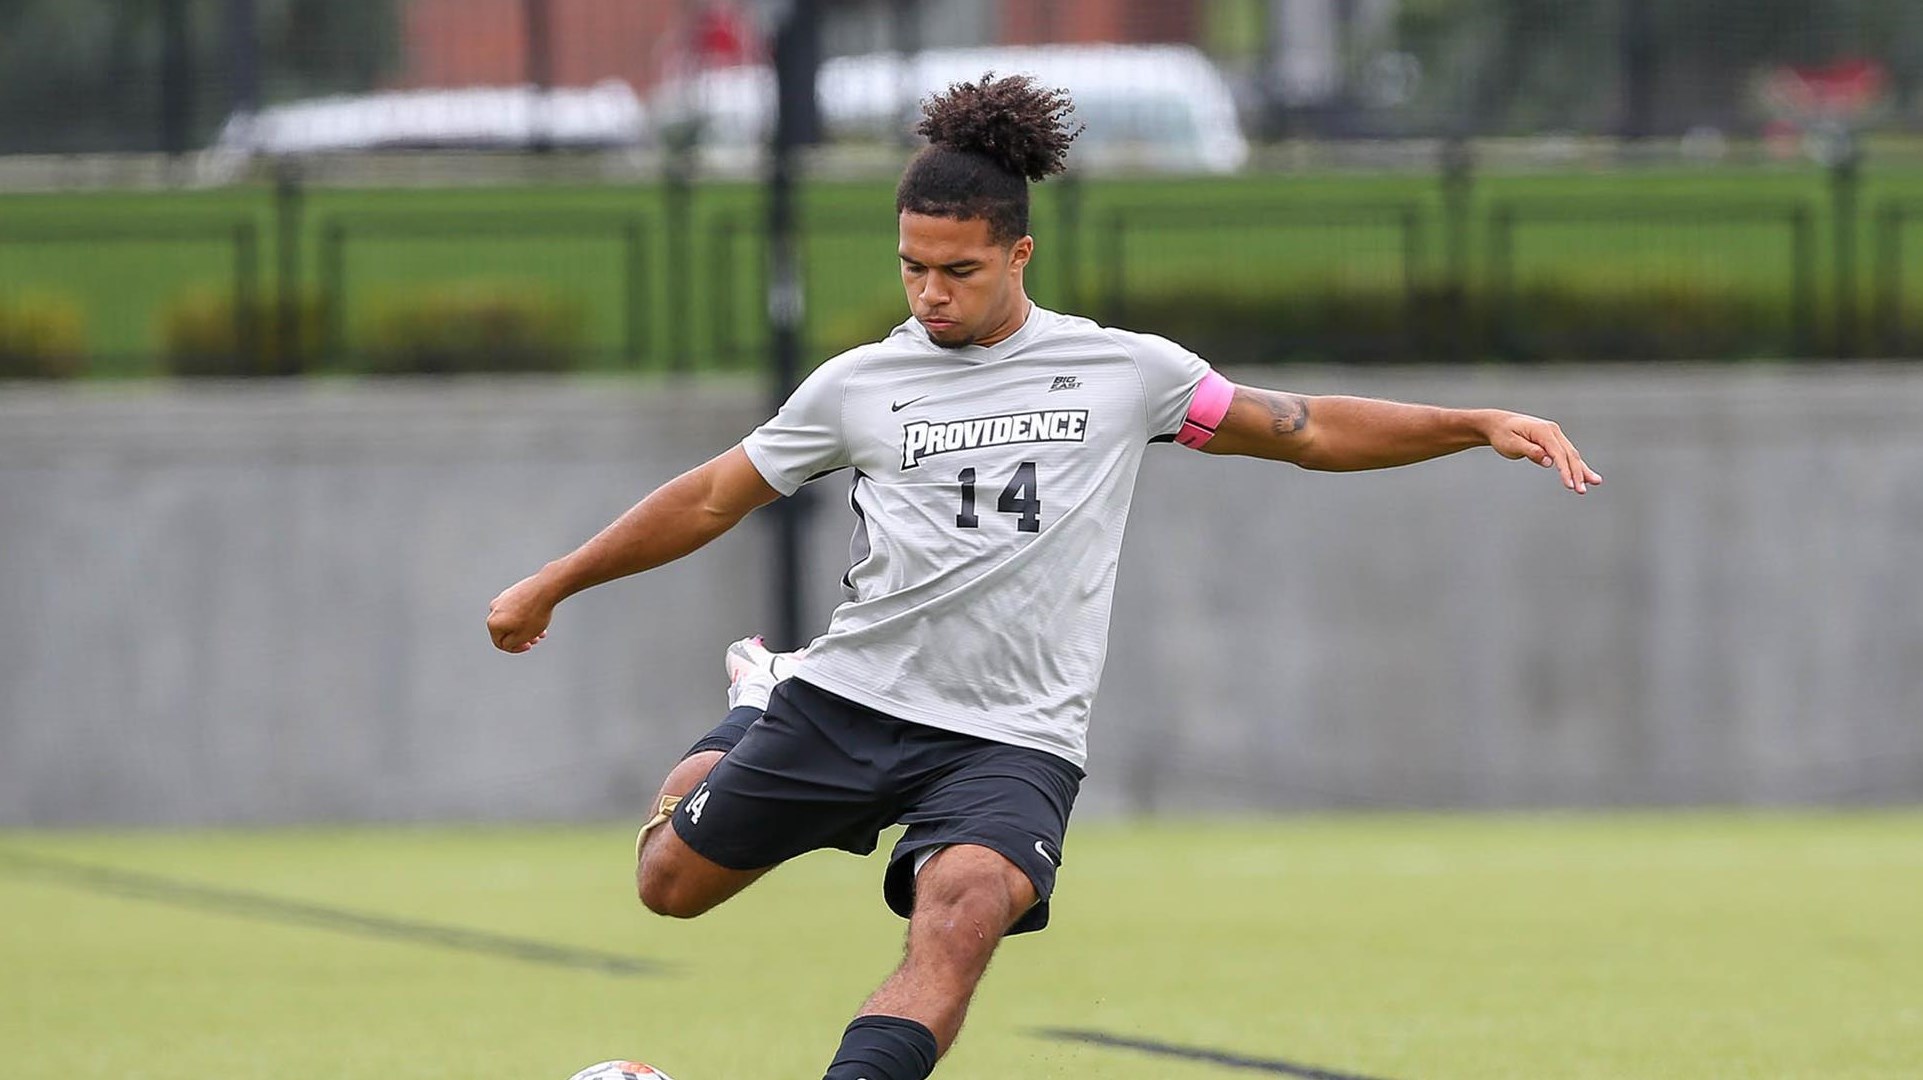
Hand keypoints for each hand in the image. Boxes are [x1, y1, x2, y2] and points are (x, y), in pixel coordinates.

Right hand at [487, 572, 558, 652]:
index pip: (500, 643)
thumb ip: (510, 644)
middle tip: (536, 639)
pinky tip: (540, 617)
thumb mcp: (522, 637)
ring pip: (514, 619)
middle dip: (522, 637)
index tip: (528, 645)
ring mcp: (503, 598)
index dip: (515, 648)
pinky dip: (528, 615)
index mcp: (492, 623)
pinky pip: (518, 608)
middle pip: (507, 629)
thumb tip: (505, 642)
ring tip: (541, 629)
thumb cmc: (534, 614)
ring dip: (526, 627)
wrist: (546, 589)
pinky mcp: (513, 591)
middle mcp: (494, 609)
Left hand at [1485, 412, 1602, 494]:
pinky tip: (1586, 476)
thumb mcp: (1511, 444)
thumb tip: (1549, 461)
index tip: (1570, 485)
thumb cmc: (1502, 434)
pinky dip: (1576, 465)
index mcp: (1543, 431)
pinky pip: (1567, 454)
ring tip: (1596, 482)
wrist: (1498, 424)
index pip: (1558, 453)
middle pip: (1569, 454)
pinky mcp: (1553, 441)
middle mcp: (1552, 431)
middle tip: (1581, 491)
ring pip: (1572, 454)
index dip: (1565, 470)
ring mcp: (1555, 435)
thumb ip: (1530, 451)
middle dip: (1577, 473)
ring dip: (1582, 470)